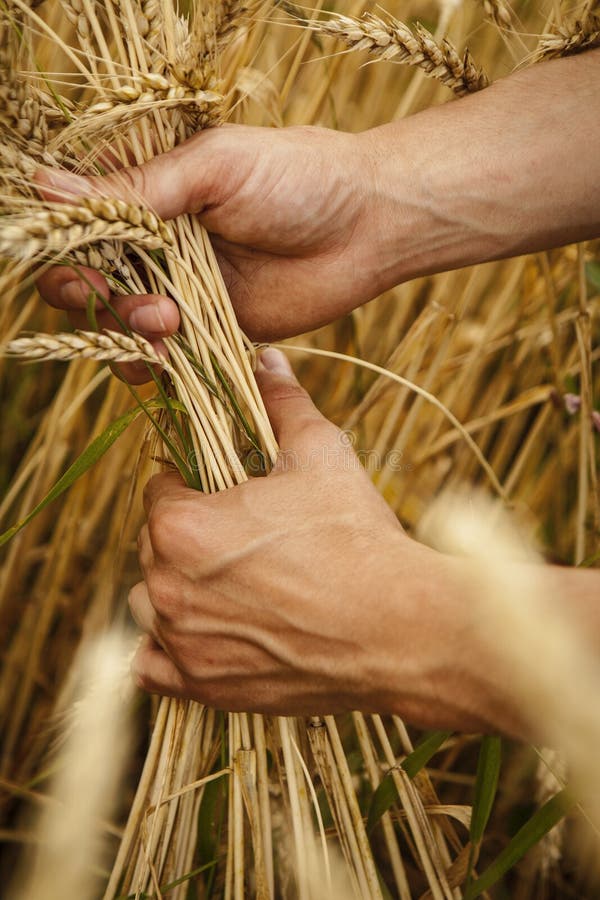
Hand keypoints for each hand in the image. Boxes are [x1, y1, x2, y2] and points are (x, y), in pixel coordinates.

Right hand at [35, 125, 379, 381]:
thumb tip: (47, 189)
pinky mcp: (209, 330)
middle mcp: (154, 241)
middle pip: (85, 276)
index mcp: (147, 190)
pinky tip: (165, 359)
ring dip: (123, 329)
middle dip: (87, 293)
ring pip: (117, 321)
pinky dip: (150, 363)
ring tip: (167, 320)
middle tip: (118, 294)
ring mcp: (180, 288)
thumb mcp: (214, 166)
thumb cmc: (297, 176)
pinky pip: (161, 355)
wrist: (367, 226)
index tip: (80, 255)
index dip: (65, 243)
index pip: (78, 220)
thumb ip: (138, 188)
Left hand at [128, 349, 515, 731]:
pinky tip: (207, 631)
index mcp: (182, 525)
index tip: (221, 489)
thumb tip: (265, 356)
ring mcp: (182, 643)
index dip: (190, 483)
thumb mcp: (321, 454)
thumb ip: (282, 401)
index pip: (158, 490)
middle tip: (236, 534)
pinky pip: (153, 667)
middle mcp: (167, 587)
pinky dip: (170, 650)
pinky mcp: (203, 687)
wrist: (400, 628)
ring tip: (228, 582)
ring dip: (176, 589)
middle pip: (152, 546)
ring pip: (150, 604)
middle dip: (186, 534)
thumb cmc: (356, 538)